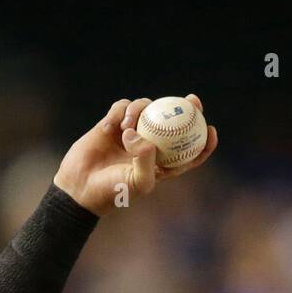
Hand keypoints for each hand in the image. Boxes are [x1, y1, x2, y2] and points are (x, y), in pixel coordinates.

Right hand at [53, 94, 217, 215]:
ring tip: (127, 126)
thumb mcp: (137, 183)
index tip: (211, 129)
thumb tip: (146, 137)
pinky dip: (119, 112)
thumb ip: (146, 161)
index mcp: (162, 163)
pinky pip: (122, 108)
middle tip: (192, 100)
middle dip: (187, 109)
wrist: (80, 187)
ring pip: (146, 110)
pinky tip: (111, 126)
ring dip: (140, 111)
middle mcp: (149, 146)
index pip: (189, 151)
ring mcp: (131, 133)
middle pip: (173, 122)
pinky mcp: (112, 125)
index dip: (204, 141)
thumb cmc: (113, 191)